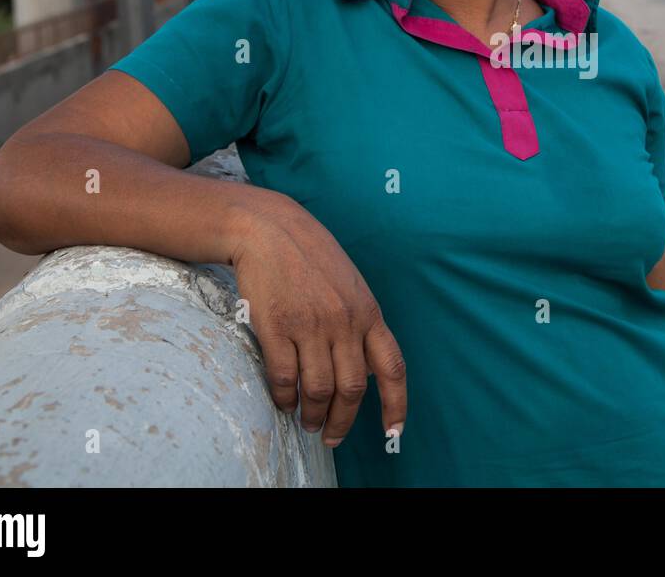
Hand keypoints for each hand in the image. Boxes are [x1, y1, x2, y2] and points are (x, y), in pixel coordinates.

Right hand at [226, 190, 406, 446]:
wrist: (269, 229)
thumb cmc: (311, 257)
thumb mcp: (351, 285)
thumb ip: (362, 323)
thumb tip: (368, 368)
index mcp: (369, 312)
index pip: (392, 368)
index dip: (396, 405)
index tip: (393, 433)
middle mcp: (345, 322)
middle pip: (353, 388)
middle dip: (343, 421)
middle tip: (331, 435)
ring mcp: (311, 325)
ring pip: (320, 389)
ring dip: (313, 414)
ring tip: (307, 422)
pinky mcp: (277, 327)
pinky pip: (285, 378)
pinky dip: (285, 398)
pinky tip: (283, 401)